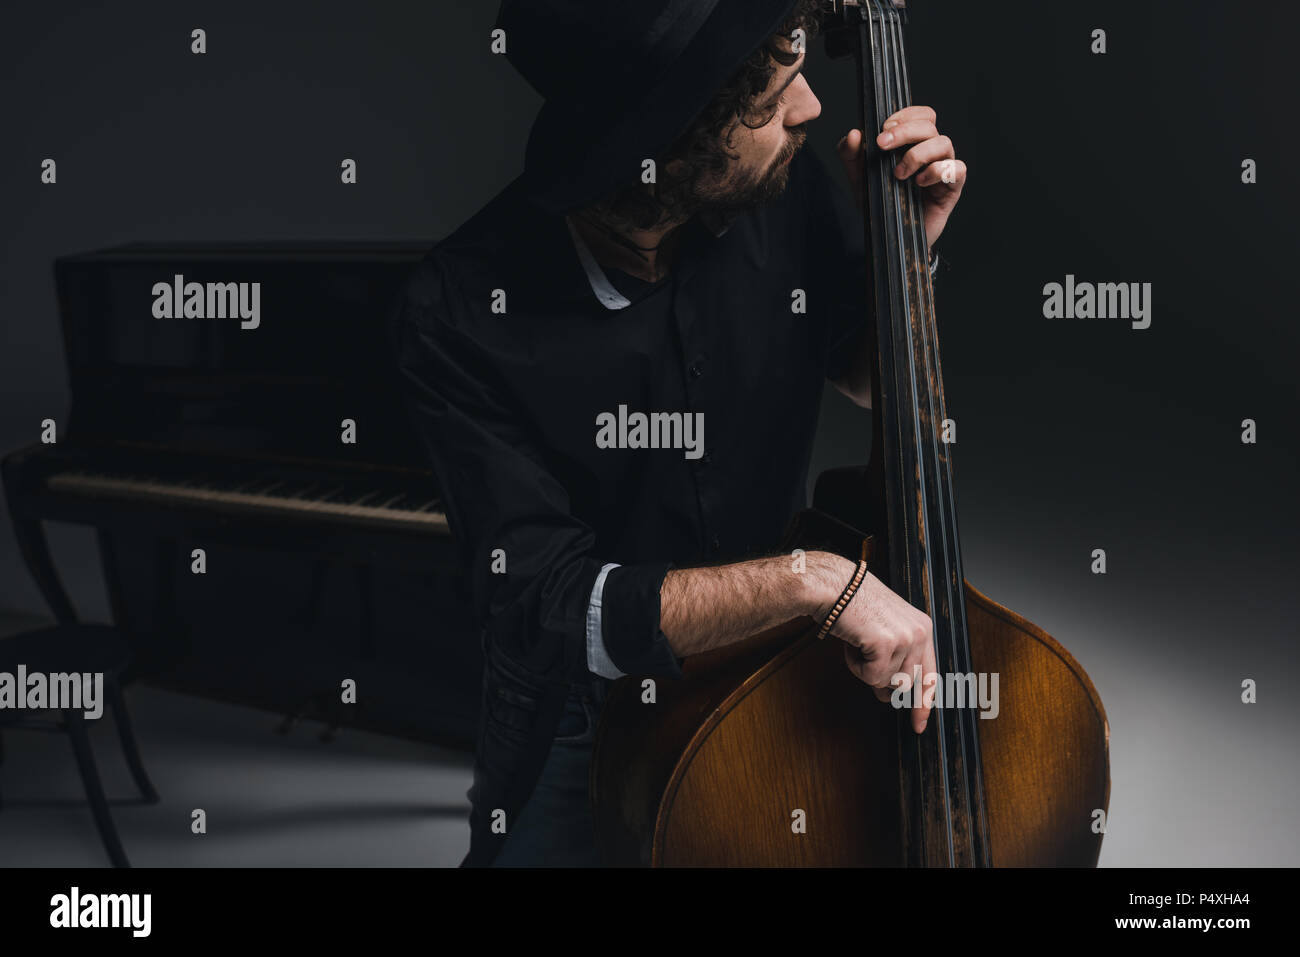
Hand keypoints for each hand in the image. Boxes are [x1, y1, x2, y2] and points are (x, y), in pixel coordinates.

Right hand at [813, 553, 935, 733]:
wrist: (832, 586)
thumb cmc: (851, 605)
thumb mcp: (883, 629)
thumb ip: (894, 659)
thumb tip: (890, 694)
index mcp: (922, 627)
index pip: (930, 675)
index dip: (924, 703)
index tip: (919, 724)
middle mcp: (920, 632)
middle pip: (906, 684)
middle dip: (883, 682)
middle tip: (863, 661)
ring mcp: (906, 638)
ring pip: (888, 683)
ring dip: (866, 670)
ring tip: (857, 643)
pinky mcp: (887, 644)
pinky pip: (872, 677)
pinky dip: (855, 665)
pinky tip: (852, 643)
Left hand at [836, 105, 966, 249]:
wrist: (889, 237)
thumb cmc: (881, 202)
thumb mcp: (859, 177)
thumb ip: (851, 155)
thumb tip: (854, 134)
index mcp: (913, 143)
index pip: (921, 115)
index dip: (906, 114)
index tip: (884, 127)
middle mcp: (931, 152)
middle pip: (929, 125)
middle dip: (904, 131)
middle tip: (882, 145)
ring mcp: (943, 169)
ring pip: (943, 143)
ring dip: (917, 154)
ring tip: (899, 174)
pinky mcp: (952, 188)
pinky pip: (957, 169)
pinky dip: (938, 171)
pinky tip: (919, 182)